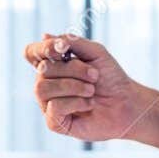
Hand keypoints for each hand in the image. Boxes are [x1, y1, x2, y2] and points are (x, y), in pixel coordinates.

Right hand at [22, 34, 152, 141]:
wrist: (126, 103)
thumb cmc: (110, 77)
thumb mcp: (95, 52)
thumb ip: (71, 41)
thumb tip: (45, 35)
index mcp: (53, 65)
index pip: (32, 52)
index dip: (42, 48)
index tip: (63, 48)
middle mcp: (46, 83)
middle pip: (42, 69)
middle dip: (73, 70)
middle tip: (95, 75)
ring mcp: (48, 103)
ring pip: (42, 89)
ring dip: (73, 86)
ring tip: (91, 91)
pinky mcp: (54, 122)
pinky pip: (54, 107)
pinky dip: (76, 103)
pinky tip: (88, 105)